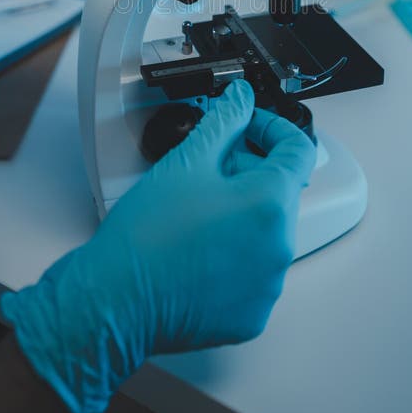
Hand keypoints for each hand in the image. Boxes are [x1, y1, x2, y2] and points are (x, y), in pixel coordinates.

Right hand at [1, 80, 315, 412]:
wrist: (114, 300)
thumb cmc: (144, 238)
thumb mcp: (186, 162)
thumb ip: (223, 122)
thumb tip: (240, 99)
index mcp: (268, 204)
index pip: (297, 150)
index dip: (272, 127)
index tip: (249, 126)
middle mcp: (279, 246)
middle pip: (280, 190)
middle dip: (250, 170)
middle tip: (210, 166)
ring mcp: (268, 284)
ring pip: (268, 231)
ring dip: (243, 212)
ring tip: (199, 210)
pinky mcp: (253, 312)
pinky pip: (256, 270)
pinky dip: (236, 252)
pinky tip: (201, 246)